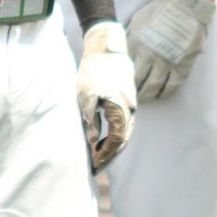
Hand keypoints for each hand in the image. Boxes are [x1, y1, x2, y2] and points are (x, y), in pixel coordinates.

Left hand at [77, 20, 135, 171]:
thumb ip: (90, 118)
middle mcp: (130, 109)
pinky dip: (115, 136)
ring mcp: (131, 105)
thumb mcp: (86, 94)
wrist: (107, 48)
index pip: (116, 140)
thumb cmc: (93, 70)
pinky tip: (104, 139)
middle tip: (97, 168)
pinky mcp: (127, 101)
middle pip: (123, 140)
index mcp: (120, 109)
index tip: (95, 165)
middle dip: (110, 155)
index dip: (106, 155)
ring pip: (125, 133)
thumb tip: (92, 141)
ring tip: (99, 157)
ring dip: (113, 147)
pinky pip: (124, 124)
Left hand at [126, 0, 216, 99]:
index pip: (124, 69)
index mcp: (136, 44)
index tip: (118, 87)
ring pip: (154, 86)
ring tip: (144, 99)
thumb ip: (128, 37)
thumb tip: (119, 51)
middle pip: (137, 81)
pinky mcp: (182, 65)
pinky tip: (161, 95)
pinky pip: (173, 85)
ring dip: (147, 95)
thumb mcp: (137, 21)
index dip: (121, 81)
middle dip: (132, 92)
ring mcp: (166, 61)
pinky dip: (166, 92)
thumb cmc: (159, 11)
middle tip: (129, 98)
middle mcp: (149, 55)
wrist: (186, 6)